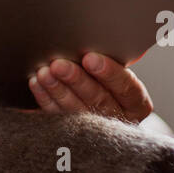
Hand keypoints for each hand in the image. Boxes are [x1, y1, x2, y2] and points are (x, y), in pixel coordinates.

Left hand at [27, 52, 152, 123]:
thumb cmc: (110, 77)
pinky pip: (56, 118)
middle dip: (77, 80)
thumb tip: (95, 38)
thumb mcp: (118, 69)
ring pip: (76, 111)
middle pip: (99, 100)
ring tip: (44, 72)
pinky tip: (37, 83)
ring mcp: (96, 131)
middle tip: (59, 65)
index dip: (109, 73)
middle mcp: (119, 119)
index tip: (90, 58)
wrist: (99, 104)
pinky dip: (45, 99)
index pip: (127, 88)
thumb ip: (113, 59)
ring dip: (58, 90)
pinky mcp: (72, 134)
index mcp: (137, 103)